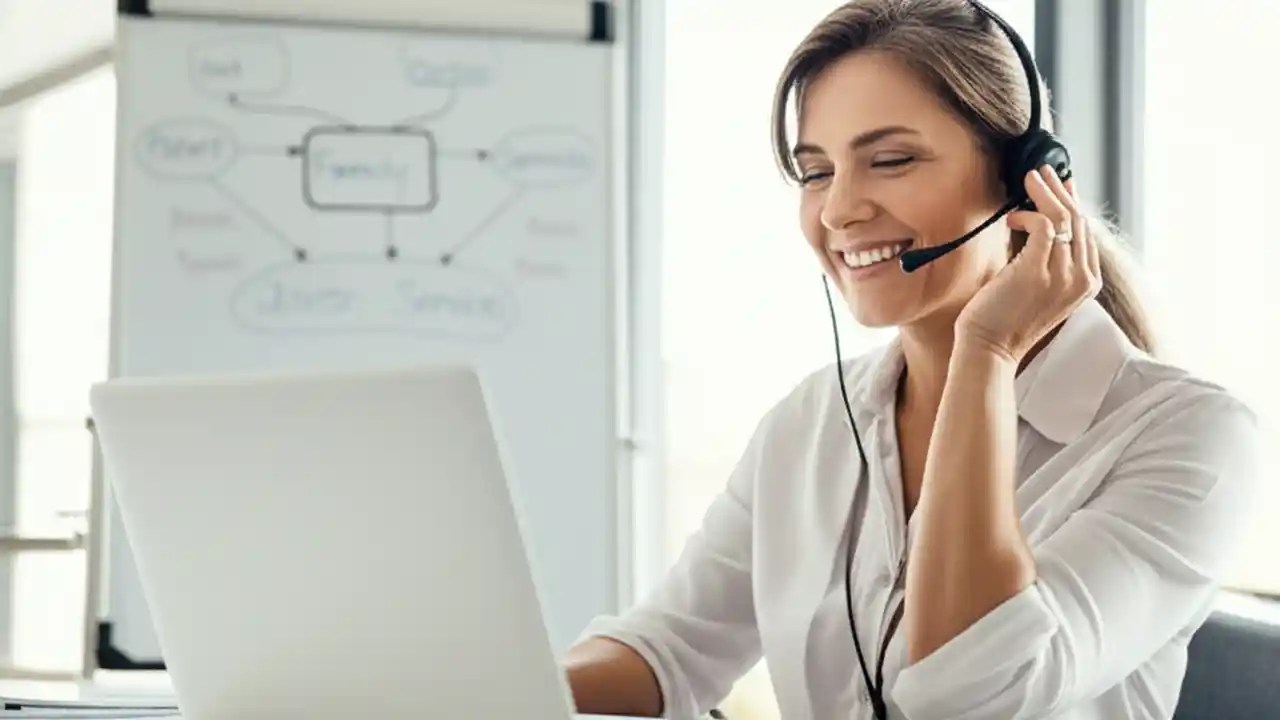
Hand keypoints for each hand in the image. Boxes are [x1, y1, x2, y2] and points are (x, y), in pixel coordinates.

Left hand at [955, 165, 1101, 363]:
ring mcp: (1063, 276)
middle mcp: (1081, 279)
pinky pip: (1044, 225)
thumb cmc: (1005, 318)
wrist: (990, 348)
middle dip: (1060, 190)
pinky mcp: (1038, 271)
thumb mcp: (1038, 286)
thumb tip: (1041, 223)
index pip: (1085, 232)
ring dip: (1045, 192)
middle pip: (1078, 220)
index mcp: (1087, 283)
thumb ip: (1048, 260)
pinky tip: (1012, 217)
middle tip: (1043, 171)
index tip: (1061, 183)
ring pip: (1064, 217)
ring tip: (1029, 177)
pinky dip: (1028, 214)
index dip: (1073, 203)